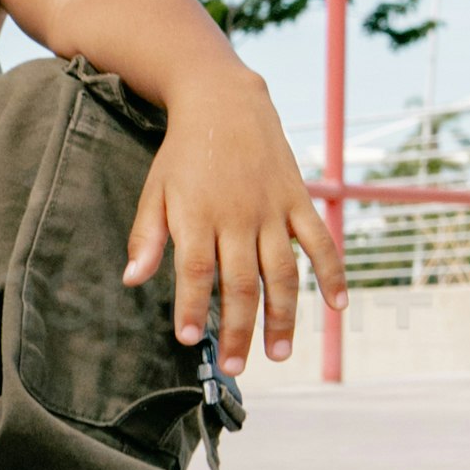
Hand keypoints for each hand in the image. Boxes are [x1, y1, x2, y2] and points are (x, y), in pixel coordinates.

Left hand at [127, 87, 339, 362]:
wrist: (225, 102)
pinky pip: (320, 241)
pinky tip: (337, 307)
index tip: (190, 340)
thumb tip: (132, 280)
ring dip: (283, 317)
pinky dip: (332, 273)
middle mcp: (239, 216)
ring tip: (277, 354)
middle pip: (241, 282)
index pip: (196, 271)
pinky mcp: (299, 200)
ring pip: (283, 272)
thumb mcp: (155, 190)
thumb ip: (146, 237)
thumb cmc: (184, 154)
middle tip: (235, 367)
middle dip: (238, 329)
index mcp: (198, 215)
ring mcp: (273, 209)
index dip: (194, 307)